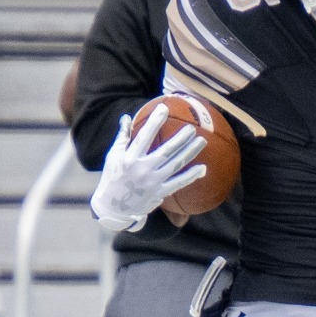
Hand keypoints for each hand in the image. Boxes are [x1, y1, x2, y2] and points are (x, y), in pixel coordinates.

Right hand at [89, 105, 206, 232]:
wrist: (114, 208)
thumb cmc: (113, 178)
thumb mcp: (112, 157)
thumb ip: (122, 137)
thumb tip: (126, 117)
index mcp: (129, 158)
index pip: (144, 136)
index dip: (154, 121)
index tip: (164, 108)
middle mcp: (142, 170)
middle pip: (166, 151)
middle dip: (180, 138)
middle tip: (192, 128)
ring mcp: (153, 182)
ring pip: (175, 165)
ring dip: (190, 152)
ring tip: (202, 141)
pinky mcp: (160, 193)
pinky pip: (178, 183)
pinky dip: (191, 176)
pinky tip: (202, 168)